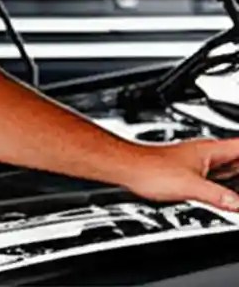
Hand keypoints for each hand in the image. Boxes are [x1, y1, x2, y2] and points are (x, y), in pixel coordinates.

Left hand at [121, 138, 238, 210]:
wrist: (126, 168)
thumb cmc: (150, 169)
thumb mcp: (191, 186)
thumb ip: (219, 196)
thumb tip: (238, 203)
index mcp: (210, 151)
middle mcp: (204, 154)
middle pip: (237, 157)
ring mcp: (195, 162)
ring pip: (227, 167)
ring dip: (237, 173)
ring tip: (238, 183)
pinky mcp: (186, 172)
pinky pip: (214, 176)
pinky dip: (225, 183)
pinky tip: (226, 192)